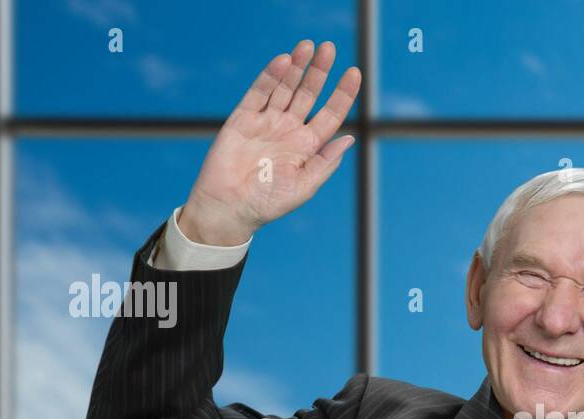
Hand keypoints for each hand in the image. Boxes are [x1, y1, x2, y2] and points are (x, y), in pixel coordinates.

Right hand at [178, 39, 361, 245]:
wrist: (228, 208)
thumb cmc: (267, 204)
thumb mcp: (303, 187)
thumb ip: (325, 162)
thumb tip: (350, 138)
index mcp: (307, 146)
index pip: (330, 114)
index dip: (342, 94)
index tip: (354, 72)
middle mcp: (288, 130)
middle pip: (308, 94)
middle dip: (319, 72)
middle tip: (329, 48)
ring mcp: (266, 122)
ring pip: (285, 88)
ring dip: (297, 67)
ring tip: (307, 46)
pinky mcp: (243, 118)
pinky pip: (259, 92)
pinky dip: (271, 76)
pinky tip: (284, 61)